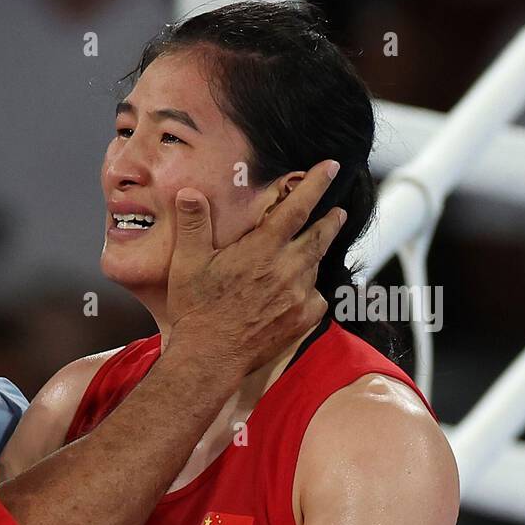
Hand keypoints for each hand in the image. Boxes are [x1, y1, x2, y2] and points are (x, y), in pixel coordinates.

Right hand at [165, 159, 346, 373]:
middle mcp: (287, 269)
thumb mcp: (186, 263)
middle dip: (330, 220)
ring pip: (315, 266)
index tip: (331, 167)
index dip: (315, 184)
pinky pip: (317, 298)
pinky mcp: (301, 320)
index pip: (297, 207)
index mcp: (262, 249)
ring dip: (315, 255)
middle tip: (337, 211)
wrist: (210, 357)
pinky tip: (300, 292)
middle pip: (319, 236)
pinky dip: (311, 291)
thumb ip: (193, 225)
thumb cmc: (197, 310)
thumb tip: (190, 193)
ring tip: (313, 249)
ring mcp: (298, 296)